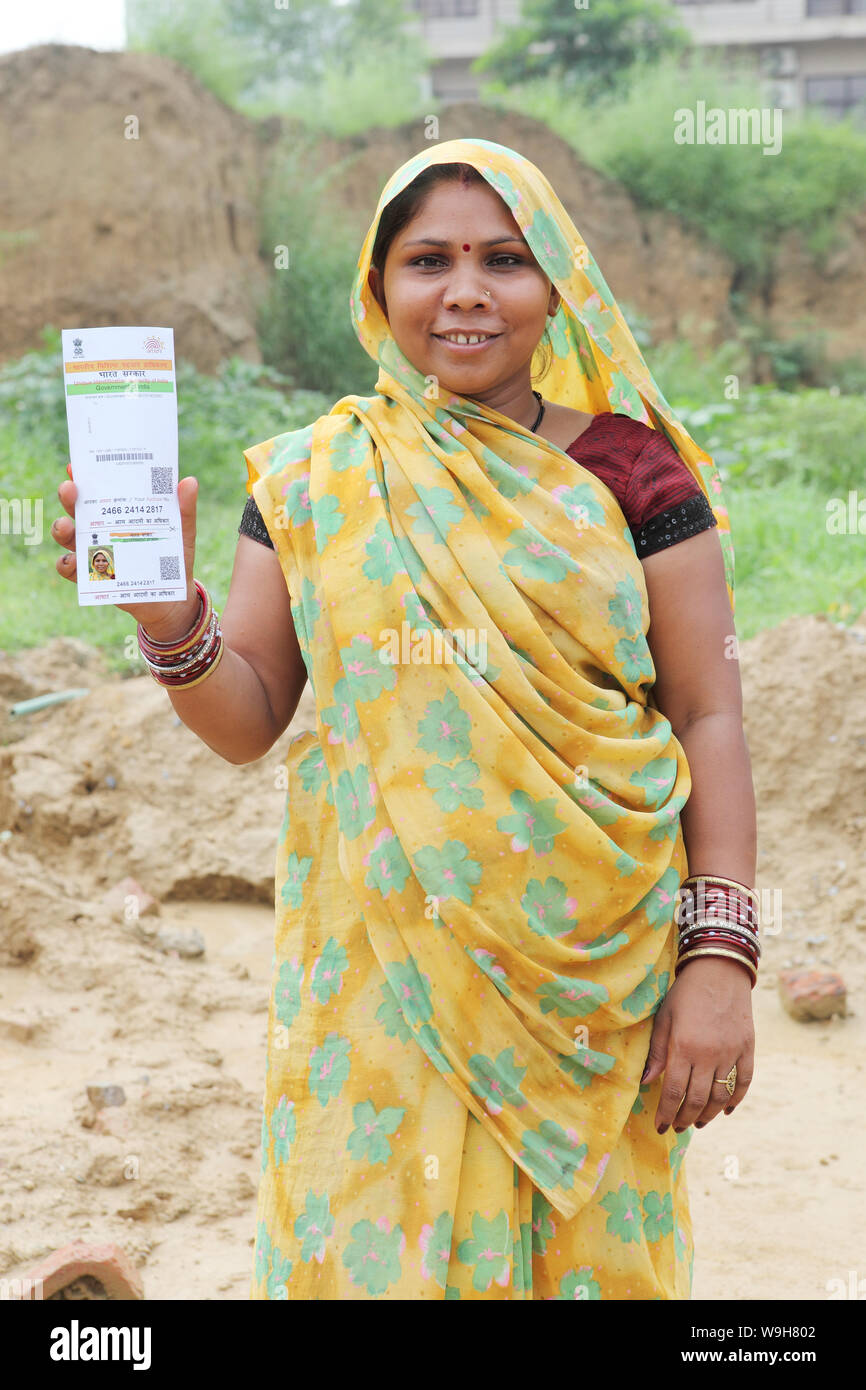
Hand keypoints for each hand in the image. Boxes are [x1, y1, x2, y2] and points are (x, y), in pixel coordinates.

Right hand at [53, 463, 200, 641]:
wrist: (174, 597)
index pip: (98, 490)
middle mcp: (102, 528)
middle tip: (69, 490)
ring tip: (66, 526)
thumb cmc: (176, 557)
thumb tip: (190, 482)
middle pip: (76, 508)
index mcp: (120, 512)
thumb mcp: (183, 532)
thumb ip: (185, 510)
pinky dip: (67, 564)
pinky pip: (71, 569)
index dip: (84, 477)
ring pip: (68, 536)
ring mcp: (95, 551)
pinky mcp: (94, 576)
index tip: (75, 467)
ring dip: (62, 529)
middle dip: (68, 497)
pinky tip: (74, 561)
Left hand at [641, 954, 754, 1133]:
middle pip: (697, 1100)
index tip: (661, 1126)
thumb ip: (657, 1052)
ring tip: (698, 1122)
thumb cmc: (685, 993)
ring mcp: (731, 1053)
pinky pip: (743, 1083)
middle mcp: (709, 1054)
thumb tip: (647, 1081)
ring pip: (721, 1097)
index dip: (666, 1114)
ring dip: (709, 1115)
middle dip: (685, 1118)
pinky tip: (726, 1110)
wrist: (720, 970)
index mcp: (683, 1047)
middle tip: (677, 1126)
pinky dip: (735, 1100)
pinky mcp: (748, 1049)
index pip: (673, 1092)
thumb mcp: (664, 1018)